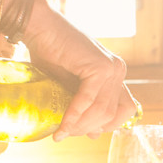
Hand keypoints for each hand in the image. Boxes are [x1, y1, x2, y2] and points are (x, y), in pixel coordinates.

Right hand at [22, 0, 138, 138]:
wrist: (39, 28)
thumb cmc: (50, 54)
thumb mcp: (71, 85)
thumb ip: (85, 105)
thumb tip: (94, 134)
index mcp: (115, 75)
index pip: (123, 112)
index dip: (104, 126)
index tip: (80, 132)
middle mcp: (118, 71)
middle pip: (113, 115)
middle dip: (89, 129)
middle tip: (67, 133)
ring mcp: (112, 68)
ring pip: (102, 112)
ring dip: (81, 126)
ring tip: (63, 131)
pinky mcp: (100, 67)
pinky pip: (89, 101)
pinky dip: (74, 116)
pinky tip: (62, 127)